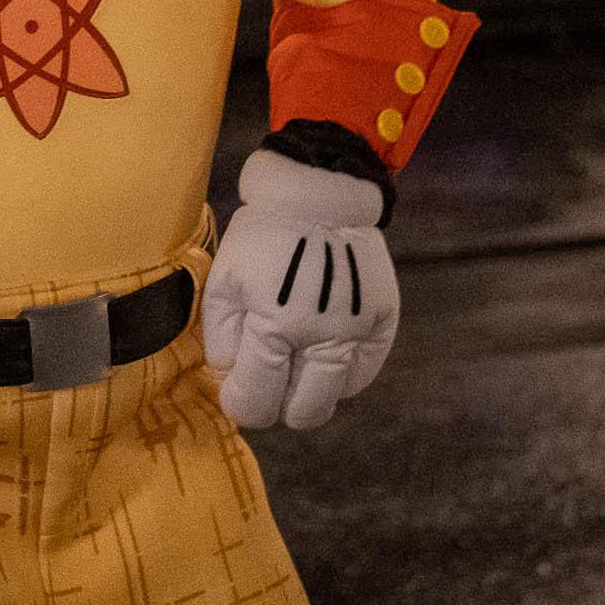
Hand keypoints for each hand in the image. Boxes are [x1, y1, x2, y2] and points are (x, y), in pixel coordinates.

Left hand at [202, 150, 398, 429]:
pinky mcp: (383, 319)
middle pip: (302, 411)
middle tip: (268, 385)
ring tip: (294, 365)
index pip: (257, 399)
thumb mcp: (224, 279)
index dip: (242, 406)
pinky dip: (342, 374)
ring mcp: (357, 329)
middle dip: (278, 407)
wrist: (318, 193)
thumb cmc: (261, 236)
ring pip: (335, 397)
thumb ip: (221, 336)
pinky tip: (323, 351)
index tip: (237, 395)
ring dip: (310, 393)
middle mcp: (320, 335)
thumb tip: (230, 376)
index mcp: (274, 324)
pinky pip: (364, 372)